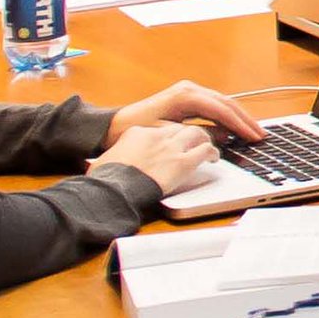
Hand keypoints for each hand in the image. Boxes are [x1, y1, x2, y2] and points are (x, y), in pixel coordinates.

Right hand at [95, 121, 220, 195]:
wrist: (112, 190)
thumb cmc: (104, 180)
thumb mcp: (105, 161)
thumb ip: (115, 158)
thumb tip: (108, 166)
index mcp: (137, 133)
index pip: (159, 128)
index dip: (168, 135)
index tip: (171, 142)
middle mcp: (157, 135)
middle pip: (181, 127)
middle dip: (190, 133)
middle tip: (196, 140)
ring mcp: (171, 148)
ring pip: (197, 133)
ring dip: (205, 139)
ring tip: (209, 147)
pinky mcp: (182, 163)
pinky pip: (204, 151)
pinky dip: (212, 153)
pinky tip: (214, 158)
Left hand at [105, 80, 263, 147]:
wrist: (114, 126)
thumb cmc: (136, 130)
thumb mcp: (166, 134)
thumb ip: (194, 133)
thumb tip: (219, 135)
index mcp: (185, 95)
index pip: (220, 108)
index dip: (238, 123)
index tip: (252, 136)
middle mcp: (190, 89)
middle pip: (226, 102)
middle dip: (245, 119)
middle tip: (261, 135)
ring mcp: (190, 92)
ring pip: (222, 103)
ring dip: (239, 118)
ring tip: (253, 133)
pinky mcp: (188, 100)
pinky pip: (214, 107)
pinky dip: (227, 118)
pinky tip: (235, 130)